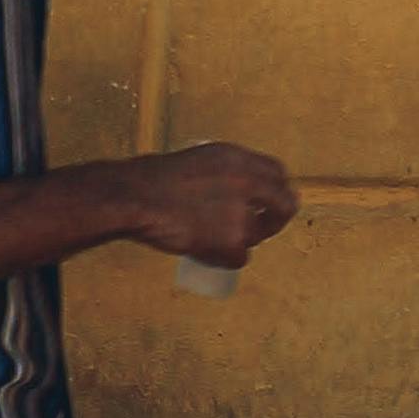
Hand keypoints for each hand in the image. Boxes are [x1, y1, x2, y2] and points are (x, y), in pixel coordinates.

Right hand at [131, 143, 297, 273]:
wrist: (135, 198)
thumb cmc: (152, 179)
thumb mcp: (198, 161)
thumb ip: (224, 173)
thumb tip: (241, 191)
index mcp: (236, 158)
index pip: (277, 173)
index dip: (277, 190)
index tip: (270, 201)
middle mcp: (246, 183)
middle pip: (283, 205)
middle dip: (275, 219)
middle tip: (261, 228)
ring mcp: (240, 215)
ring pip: (255, 237)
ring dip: (237, 240)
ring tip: (207, 236)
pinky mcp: (231, 242)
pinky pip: (237, 258)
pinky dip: (221, 259)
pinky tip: (202, 250)